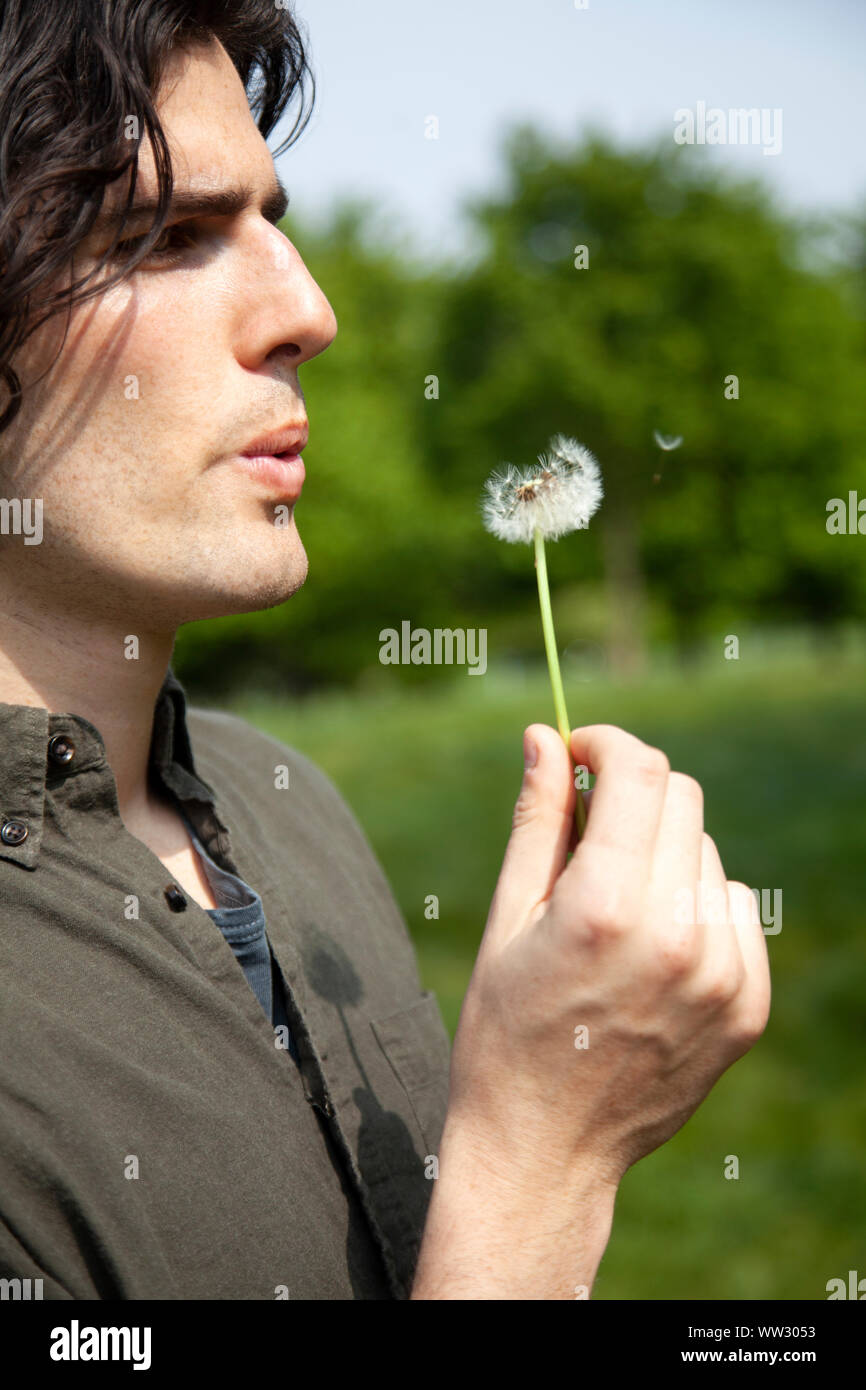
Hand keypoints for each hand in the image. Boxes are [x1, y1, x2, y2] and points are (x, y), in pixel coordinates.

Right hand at [446, 722, 771, 1188]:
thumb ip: (537, 820)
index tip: (580, 753)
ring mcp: (721, 974)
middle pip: (681, 801)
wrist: (543, 1151)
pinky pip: (733, 910)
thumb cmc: (505, 1031)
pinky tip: (650, 952)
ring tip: (613, 914)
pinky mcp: (746, 1006)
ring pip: (707, 855)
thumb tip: (545, 736)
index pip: (639, 771)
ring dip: (662, 856)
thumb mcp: (507, 919)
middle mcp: (676, 935)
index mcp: (604, 907)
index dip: (606, 744)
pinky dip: (695, 908)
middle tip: (586, 835)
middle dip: (632, 796)